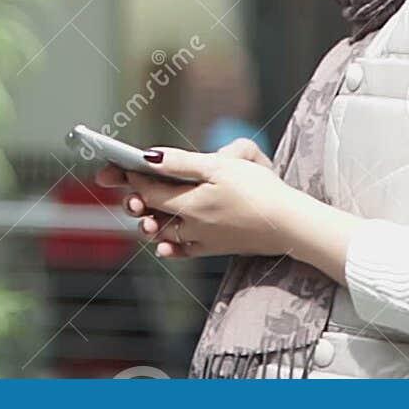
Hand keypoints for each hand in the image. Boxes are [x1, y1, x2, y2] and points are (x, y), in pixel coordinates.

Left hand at [94, 138, 303, 259]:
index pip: (148, 190)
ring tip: (142, 214)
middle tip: (126, 191)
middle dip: (136, 200)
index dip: (130, 177)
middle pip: (152, 213)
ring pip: (165, 233)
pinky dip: (171, 247)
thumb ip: (181, 163)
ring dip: (150, 223)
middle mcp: (190, 226)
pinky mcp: (216, 249)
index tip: (117, 165)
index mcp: (189, 203)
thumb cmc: (260, 190)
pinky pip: (184, 251)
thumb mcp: (221, 167)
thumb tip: (148, 157)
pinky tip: (162, 244)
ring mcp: (202, 240)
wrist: (291, 225)